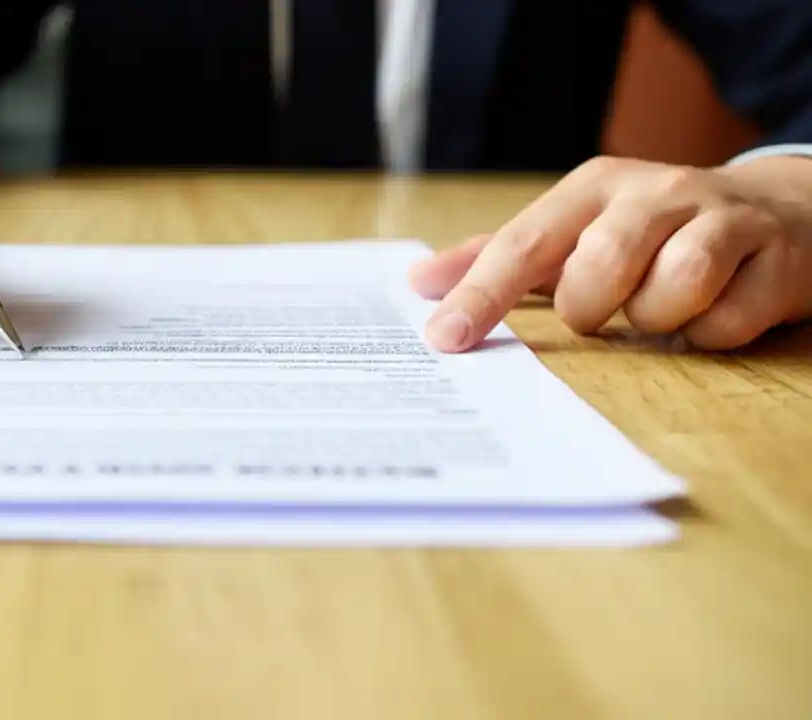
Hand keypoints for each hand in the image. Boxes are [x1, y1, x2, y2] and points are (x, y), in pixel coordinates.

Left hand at [408, 155, 811, 351]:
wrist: (776, 212)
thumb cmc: (649, 234)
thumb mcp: (573, 232)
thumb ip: (497, 257)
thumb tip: (420, 283)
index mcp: (593, 188)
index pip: (523, 243)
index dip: (483, 294)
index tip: (446, 337)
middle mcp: (655, 194)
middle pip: (599, 267)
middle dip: (592, 308)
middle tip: (603, 311)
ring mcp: (722, 219)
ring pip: (672, 289)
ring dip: (658, 320)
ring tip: (662, 308)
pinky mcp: (774, 257)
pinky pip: (726, 321)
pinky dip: (709, 334)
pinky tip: (709, 315)